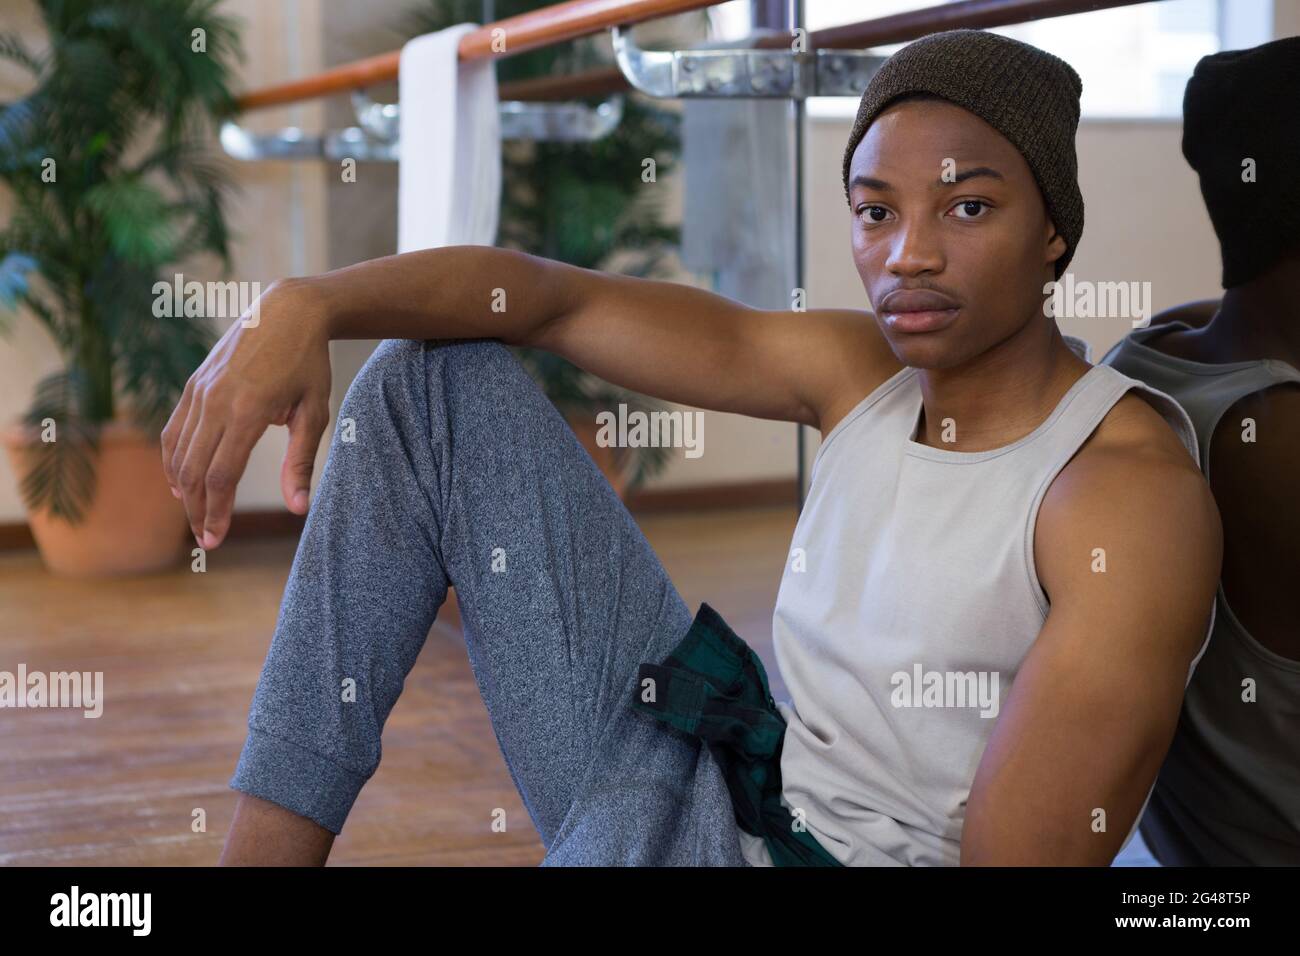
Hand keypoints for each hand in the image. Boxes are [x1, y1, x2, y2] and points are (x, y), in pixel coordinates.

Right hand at [161, 279, 332, 550]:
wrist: (288, 311)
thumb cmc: (309, 364)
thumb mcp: (315, 413)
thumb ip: (301, 462)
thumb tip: (299, 508)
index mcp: (248, 411)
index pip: (220, 475)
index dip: (216, 511)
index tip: (216, 540)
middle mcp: (216, 402)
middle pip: (194, 471)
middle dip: (198, 510)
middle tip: (207, 540)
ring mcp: (200, 392)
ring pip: (179, 453)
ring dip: (184, 490)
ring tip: (197, 516)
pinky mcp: (193, 385)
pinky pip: (174, 430)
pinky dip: (173, 460)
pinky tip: (181, 483)